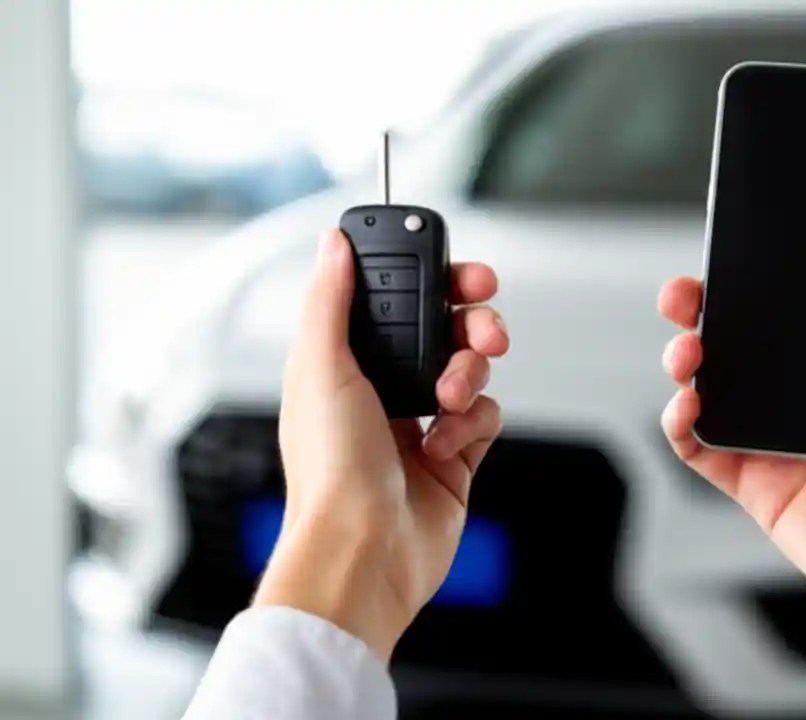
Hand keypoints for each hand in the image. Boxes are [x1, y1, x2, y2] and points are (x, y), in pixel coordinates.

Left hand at [256, 229, 507, 663]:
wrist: (363, 550)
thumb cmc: (329, 470)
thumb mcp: (319, 367)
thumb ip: (331, 299)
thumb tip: (332, 243)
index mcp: (344, 364)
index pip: (394, 302)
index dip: (429, 280)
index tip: (458, 270)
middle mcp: (382, 391)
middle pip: (443, 331)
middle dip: (470, 322)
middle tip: (485, 322)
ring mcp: (420, 425)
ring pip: (470, 370)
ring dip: (469, 374)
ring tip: (450, 397)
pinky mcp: (454, 459)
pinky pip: (485, 419)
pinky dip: (472, 424)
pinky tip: (444, 443)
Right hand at [660, 235, 805, 628]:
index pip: (783, 321)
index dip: (748, 292)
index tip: (726, 266)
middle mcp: (805, 408)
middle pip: (734, 351)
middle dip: (698, 319)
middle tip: (679, 298)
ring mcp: (776, 447)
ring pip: (709, 393)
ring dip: (685, 365)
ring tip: (687, 353)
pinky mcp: (755, 487)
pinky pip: (699, 449)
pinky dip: (680, 424)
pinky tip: (686, 405)